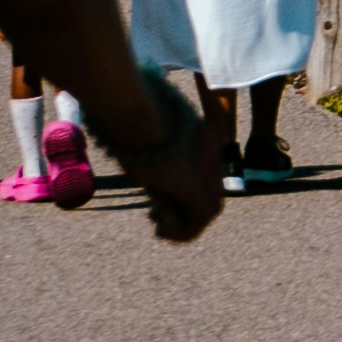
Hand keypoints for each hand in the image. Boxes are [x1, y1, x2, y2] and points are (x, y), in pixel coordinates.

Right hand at [116, 88, 228, 243]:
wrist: (133, 110)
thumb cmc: (129, 112)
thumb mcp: (144, 128)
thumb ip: (152, 147)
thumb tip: (142, 168)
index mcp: (202, 131)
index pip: (207, 165)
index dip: (187, 184)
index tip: (162, 191)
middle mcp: (211, 148)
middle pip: (212, 187)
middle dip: (187, 205)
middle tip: (158, 214)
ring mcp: (206, 166)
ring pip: (211, 205)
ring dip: (186, 223)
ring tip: (160, 229)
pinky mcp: (195, 183)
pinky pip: (202, 217)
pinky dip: (185, 231)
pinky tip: (160, 232)